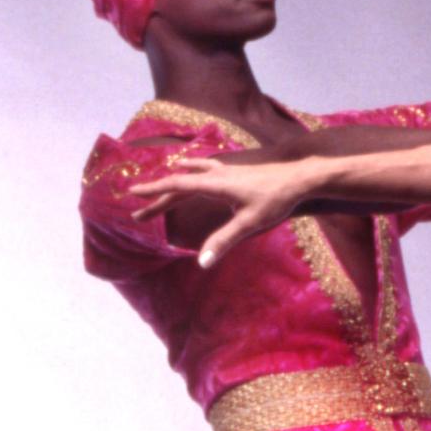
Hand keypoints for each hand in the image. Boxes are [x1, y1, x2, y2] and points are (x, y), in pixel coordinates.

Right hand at [130, 154, 314, 266]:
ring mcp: (225, 169)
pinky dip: (191, 170)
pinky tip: (192, 169)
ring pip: (190, 174)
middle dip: (157, 196)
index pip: (175, 187)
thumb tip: (202, 263)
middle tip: (138, 211)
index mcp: (214, 183)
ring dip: (173, 182)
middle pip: (178, 183)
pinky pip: (204, 168)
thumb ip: (224, 241)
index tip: (132, 194)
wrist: (298, 177)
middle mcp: (215, 173)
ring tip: (159, 187)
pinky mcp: (234, 170)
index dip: (152, 192)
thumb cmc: (275, 200)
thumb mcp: (249, 223)